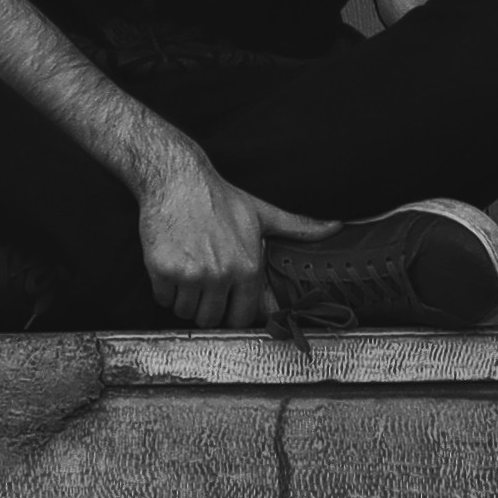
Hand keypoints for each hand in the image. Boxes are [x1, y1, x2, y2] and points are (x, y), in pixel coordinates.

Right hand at [130, 136, 280, 330]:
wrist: (177, 179)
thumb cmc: (218, 198)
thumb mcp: (261, 213)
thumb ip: (298, 228)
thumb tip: (335, 227)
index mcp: (248, 267)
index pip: (242, 316)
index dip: (233, 312)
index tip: (225, 303)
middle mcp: (221, 274)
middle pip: (211, 319)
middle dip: (206, 306)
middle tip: (204, 281)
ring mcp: (192, 275)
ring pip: (185, 312)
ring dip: (184, 299)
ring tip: (188, 269)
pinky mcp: (164, 271)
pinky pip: (162, 300)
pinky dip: (164, 289)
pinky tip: (171, 264)